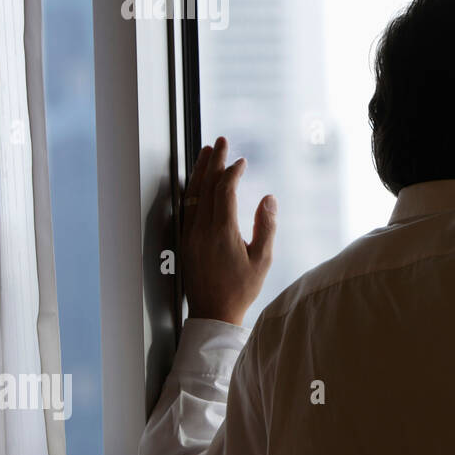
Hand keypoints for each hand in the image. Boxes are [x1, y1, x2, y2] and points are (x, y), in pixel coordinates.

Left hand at [181, 136, 276, 326]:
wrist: (213, 312)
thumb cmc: (241, 288)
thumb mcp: (262, 260)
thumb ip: (266, 226)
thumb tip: (268, 198)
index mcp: (222, 232)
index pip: (225, 191)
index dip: (233, 172)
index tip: (242, 162)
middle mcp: (202, 230)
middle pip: (205, 186)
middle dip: (214, 161)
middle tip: (221, 141)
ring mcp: (190, 234)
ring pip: (192, 194)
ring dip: (200, 171)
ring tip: (206, 152)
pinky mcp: (185, 241)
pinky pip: (187, 206)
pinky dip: (193, 188)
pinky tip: (196, 181)